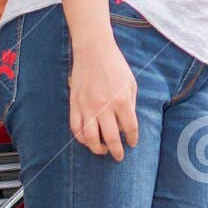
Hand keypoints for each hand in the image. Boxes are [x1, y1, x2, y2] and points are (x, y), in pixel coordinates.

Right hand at [68, 37, 139, 159]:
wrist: (93, 51)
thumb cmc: (115, 66)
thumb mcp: (131, 84)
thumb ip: (130, 105)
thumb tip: (126, 125)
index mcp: (121, 101)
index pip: (129, 129)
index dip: (132, 139)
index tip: (132, 143)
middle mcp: (104, 107)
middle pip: (111, 138)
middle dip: (117, 151)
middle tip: (119, 156)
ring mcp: (87, 107)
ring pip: (90, 138)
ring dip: (97, 148)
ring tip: (103, 150)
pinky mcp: (74, 105)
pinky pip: (76, 128)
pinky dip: (81, 138)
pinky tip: (88, 140)